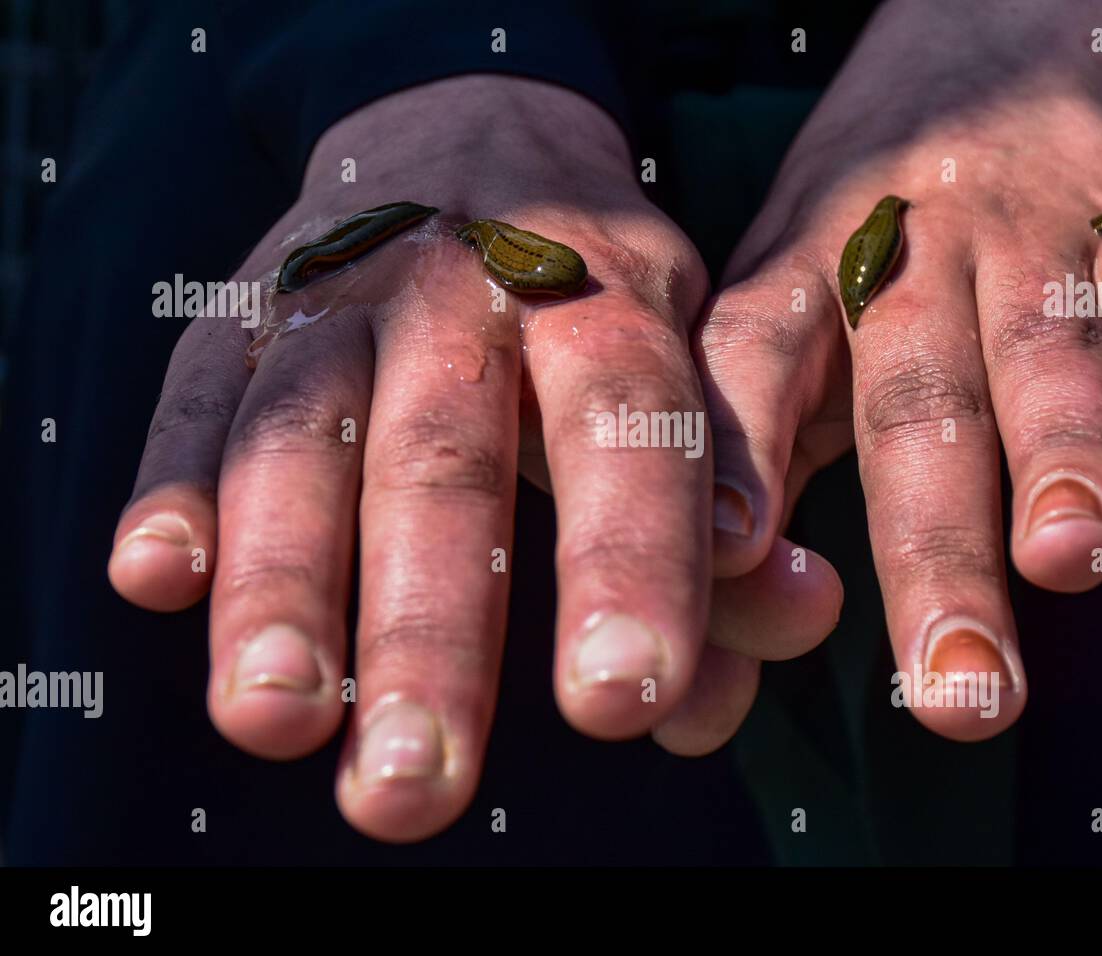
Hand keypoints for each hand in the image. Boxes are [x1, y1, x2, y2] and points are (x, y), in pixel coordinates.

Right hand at [105, 75, 840, 839]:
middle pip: (448, 459)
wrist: (472, 135)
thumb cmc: (599, 304)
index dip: (631, 558)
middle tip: (413, 787)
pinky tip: (154, 577)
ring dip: (282, 581)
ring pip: (303, 437)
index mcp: (607, 297)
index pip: (631, 426)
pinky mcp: (240, 313)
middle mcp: (469, 288)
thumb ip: (738, 501)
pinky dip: (176, 486)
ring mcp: (340, 296)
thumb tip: (796, 615)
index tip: (628, 696)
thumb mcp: (692, 364)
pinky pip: (198, 397)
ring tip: (272, 717)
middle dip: (430, 627)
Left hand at [693, 0, 1101, 739]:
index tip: (729, 555)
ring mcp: (1014, 241)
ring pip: (1036, 351)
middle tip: (950, 689)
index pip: (747, 365)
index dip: (736, 456)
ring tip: (1067, 561)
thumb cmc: (851, 255)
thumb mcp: (777, 325)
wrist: (970, 64)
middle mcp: (898, 261)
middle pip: (910, 404)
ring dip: (1058, 458)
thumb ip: (752, 471)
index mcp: (793, 286)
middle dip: (932, 551)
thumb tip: (708, 664)